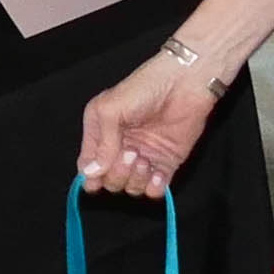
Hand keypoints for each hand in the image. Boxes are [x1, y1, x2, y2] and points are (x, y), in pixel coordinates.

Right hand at [80, 54, 218, 197]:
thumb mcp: (111, 109)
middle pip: (109, 180)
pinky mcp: (166, 163)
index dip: (91, 176)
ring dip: (136, 179)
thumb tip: (92, 172)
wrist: (184, 84)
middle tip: (130, 152)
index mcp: (102, 133)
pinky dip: (154, 187)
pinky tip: (157, 174)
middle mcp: (121, 148)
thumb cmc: (146, 87)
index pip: (88, 165)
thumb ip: (102, 143)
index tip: (97, 179)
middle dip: (117, 173)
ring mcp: (144, 157)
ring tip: (145, 158)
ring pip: (131, 188)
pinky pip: (155, 189)